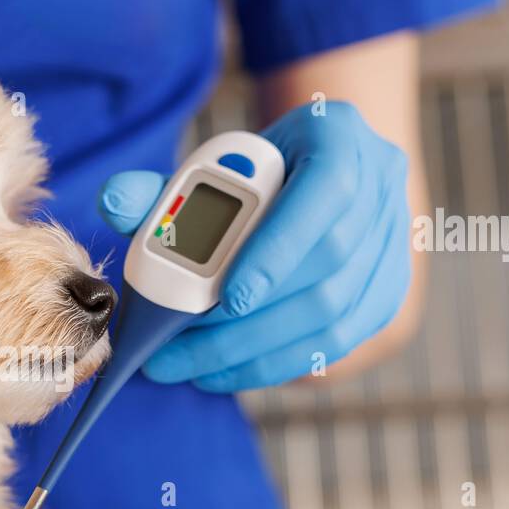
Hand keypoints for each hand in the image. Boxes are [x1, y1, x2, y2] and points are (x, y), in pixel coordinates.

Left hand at [98, 101, 411, 391]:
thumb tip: (114, 205)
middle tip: (175, 351)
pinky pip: (338, 343)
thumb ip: (159, 188)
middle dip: (248, 322)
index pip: (326, 191)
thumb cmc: (248, 172)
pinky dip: (276, 364)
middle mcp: (382, 184)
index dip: (281, 249)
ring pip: (334, 314)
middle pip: (328, 268)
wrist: (305, 175)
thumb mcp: (205, 168)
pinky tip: (224, 372)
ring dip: (255, 352)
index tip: (228, 299)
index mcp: (339, 135)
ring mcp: (394, 242)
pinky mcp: (388, 292)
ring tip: (188, 368)